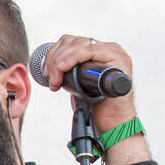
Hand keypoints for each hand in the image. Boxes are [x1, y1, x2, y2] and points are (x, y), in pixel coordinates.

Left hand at [44, 34, 147, 164]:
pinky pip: (90, 50)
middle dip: (54, 59)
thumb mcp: (77, 84)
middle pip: (73, 41)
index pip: (71, 41)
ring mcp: (114, 53)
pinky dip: (72, 58)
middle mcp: (108, 49)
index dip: (53, 54)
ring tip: (55, 81)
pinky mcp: (119, 60)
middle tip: (50, 79)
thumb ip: (69, 72)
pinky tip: (62, 69)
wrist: (111, 123)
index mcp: (98, 52)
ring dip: (60, 61)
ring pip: (79, 45)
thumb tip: (51, 66)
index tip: (46, 73)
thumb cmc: (95, 107)